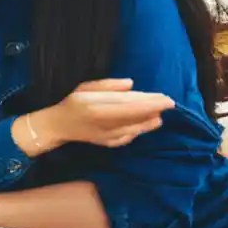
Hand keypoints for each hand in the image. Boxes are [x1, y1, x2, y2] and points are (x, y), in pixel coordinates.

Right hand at [43, 79, 173, 148]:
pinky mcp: (108, 143)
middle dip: (153, 110)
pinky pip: (128, 137)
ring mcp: (106, 136)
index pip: (129, 105)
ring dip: (149, 122)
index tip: (167, 99)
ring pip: (134, 129)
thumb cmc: (72, 103)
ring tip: (160, 115)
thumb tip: (131, 84)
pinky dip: (139, 131)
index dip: (150, 103)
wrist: (58, 126)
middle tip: (169, 103)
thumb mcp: (85, 88)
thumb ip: (108, 85)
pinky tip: (146, 124)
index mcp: (96, 107)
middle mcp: (103, 123)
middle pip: (135, 116)